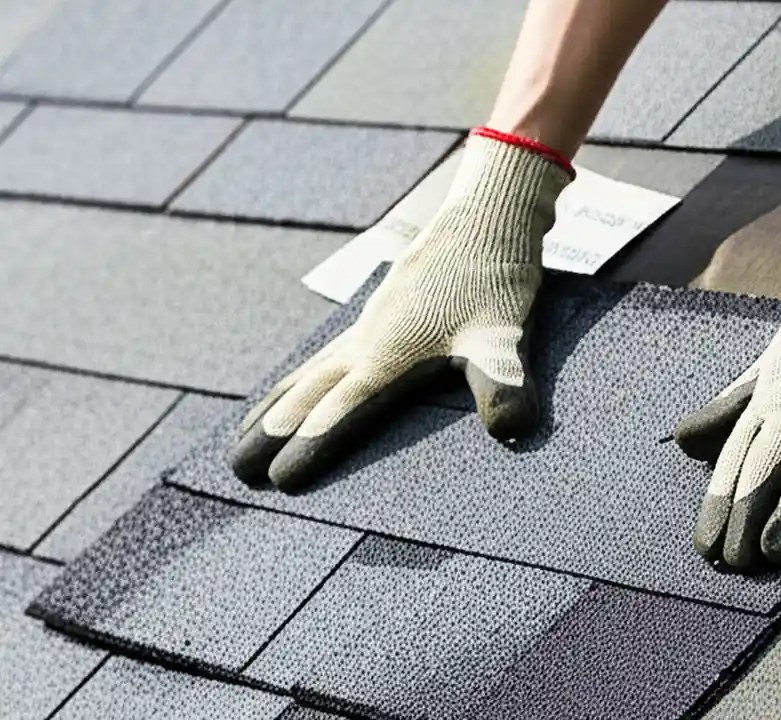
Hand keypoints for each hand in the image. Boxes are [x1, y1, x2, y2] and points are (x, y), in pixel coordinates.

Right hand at [231, 132, 570, 490]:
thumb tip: (511, 429)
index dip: (309, 447)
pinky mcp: (382, 312)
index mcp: (387, 355)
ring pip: (310, 371)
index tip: (277, 482)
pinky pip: (328, 353)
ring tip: (247, 430)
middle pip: (307, 395)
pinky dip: (303, 375)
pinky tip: (304, 381)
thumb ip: (504, 385)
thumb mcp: (506, 336)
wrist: (488, 214)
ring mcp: (370, 325)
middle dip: (272, 432)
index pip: (338, 412)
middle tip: (235, 469)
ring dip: (279, 403)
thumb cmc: (496, 277)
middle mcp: (366, 341)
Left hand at [675, 169, 780, 567]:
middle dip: (747, 516)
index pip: (736, 457)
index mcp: (770, 396)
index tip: (707, 549)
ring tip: (776, 553)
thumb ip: (731, 407)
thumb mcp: (770, 364)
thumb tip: (683, 445)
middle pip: (767, 465)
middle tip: (736, 565)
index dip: (720, 505)